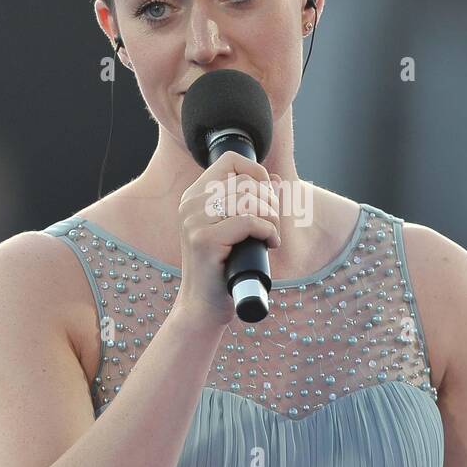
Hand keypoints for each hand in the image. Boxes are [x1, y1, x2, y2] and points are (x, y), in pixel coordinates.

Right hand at [173, 151, 281, 330]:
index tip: (266, 198)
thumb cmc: (223, 269)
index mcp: (194, 196)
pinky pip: (248, 221)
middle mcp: (190, 204)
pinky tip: (270, 244)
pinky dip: (268, 231)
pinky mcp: (204, 239)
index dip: (256, 173)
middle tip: (272, 226)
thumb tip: (276, 181)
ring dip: (271, 218)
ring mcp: (194, 221)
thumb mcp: (235, 230)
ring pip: (248, 200)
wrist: (204, 306)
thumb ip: (250, 204)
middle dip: (270, 202)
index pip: (230, 160)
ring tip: (272, 236)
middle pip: (245, 182)